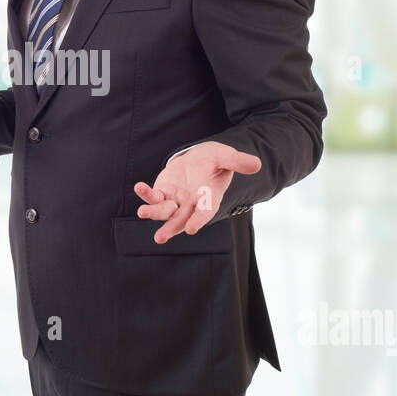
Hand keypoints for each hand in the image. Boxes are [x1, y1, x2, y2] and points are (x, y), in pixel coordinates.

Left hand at [133, 141, 261, 243]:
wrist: (200, 159)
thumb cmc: (216, 160)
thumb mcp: (227, 157)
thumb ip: (238, 162)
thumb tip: (257, 164)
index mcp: (209, 199)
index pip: (204, 213)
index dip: (198, 221)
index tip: (191, 230)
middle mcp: (191, 204)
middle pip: (180, 220)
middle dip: (170, 228)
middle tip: (160, 238)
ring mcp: (176, 200)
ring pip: (164, 211)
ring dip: (153, 213)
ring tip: (142, 213)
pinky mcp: (163, 191)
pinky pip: (153, 195)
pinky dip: (146, 193)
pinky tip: (139, 187)